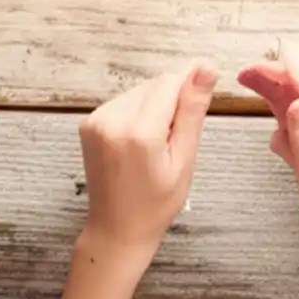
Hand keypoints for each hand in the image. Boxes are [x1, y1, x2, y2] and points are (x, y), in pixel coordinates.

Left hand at [78, 62, 217, 267]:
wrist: (116, 229)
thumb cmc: (155, 204)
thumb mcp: (184, 160)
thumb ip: (193, 111)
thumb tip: (206, 69)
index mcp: (139, 133)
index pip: (169, 82)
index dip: (191, 78)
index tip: (208, 79)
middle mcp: (112, 121)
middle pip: (155, 84)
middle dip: (174, 98)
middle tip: (180, 135)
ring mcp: (96, 120)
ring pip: (141, 91)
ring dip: (157, 105)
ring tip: (160, 143)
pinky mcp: (90, 122)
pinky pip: (125, 101)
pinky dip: (140, 112)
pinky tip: (143, 140)